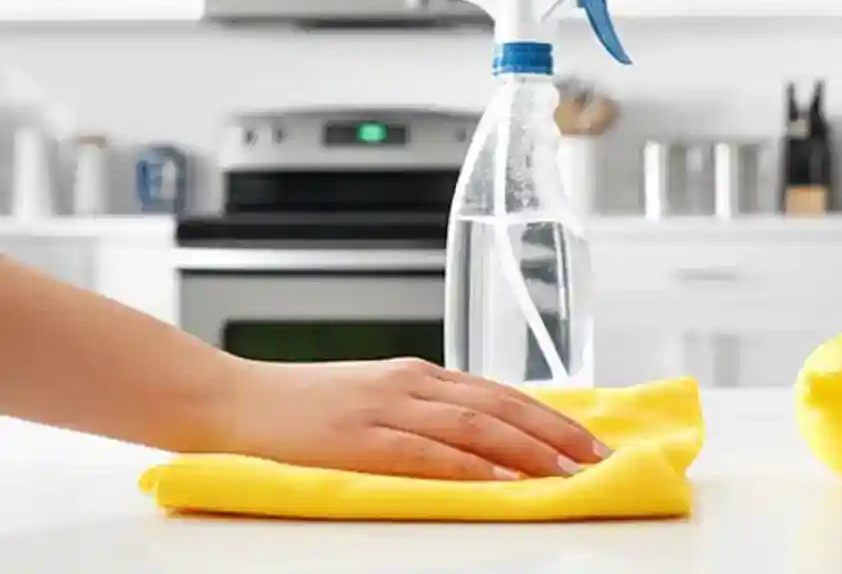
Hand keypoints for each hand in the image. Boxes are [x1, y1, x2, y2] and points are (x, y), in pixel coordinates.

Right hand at [217, 358, 609, 480]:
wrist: (231, 399)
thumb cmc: (301, 406)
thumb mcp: (373, 397)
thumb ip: (423, 412)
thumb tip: (481, 441)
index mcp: (417, 375)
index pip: (500, 393)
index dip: (549, 416)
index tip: (587, 439)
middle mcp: (410, 383)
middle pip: (500, 405)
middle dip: (555, 432)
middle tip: (596, 457)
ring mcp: (384, 408)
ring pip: (474, 425)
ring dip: (526, 449)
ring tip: (565, 471)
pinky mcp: (358, 438)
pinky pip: (425, 452)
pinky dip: (469, 467)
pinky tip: (500, 480)